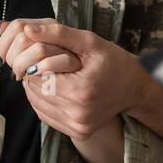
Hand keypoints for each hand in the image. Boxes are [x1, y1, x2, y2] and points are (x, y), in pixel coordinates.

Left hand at [0, 19, 147, 139]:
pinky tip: (53, 88)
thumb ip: (57, 33)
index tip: (43, 53)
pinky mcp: (77, 133)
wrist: (135, 88)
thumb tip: (27, 30)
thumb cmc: (114, 61)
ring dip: (36, 88)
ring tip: (49, 74)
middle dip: (35, 74)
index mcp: (80, 91)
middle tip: (44, 62)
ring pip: (38, 104)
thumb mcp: (89, 41)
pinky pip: (46, 116)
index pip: (37, 75)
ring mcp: (77, 127)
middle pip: (36, 90)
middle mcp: (78, 114)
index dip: (36, 61)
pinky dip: (43, 101)